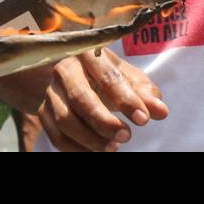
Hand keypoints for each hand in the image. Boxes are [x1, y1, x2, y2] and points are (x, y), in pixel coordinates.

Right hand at [36, 48, 167, 150]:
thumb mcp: (129, 77)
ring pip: (65, 119)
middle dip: (104, 122)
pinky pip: (57, 136)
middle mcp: (64, 69)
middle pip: (80, 98)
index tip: (143, 120)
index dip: (126, 100)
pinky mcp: (43, 110)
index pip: (107, 76)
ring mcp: (51, 91)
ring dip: (91, 138)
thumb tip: (160, 111)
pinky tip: (97, 150)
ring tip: (114, 146)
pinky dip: (77, 149)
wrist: (76, 73)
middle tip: (126, 136)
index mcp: (88, 53)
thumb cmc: (108, 75)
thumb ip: (146, 93)